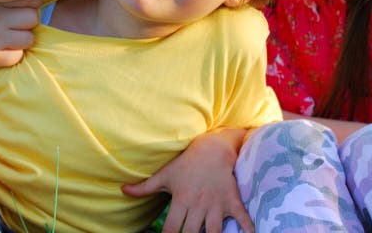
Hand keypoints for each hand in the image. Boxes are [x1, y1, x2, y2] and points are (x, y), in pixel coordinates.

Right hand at [0, 0, 42, 72]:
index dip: (31, 4)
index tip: (23, 9)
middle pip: (33, 17)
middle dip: (27, 24)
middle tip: (14, 27)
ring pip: (29, 38)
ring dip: (21, 42)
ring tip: (7, 40)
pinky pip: (17, 57)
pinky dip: (12, 56)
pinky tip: (0, 52)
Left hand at [121, 129, 252, 232]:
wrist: (212, 148)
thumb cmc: (186, 163)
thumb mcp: (165, 174)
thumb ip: (144, 186)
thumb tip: (123, 190)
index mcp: (181, 200)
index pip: (171, 228)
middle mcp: (198, 204)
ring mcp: (216, 203)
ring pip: (215, 231)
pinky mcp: (232, 200)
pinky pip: (242, 217)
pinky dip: (248, 228)